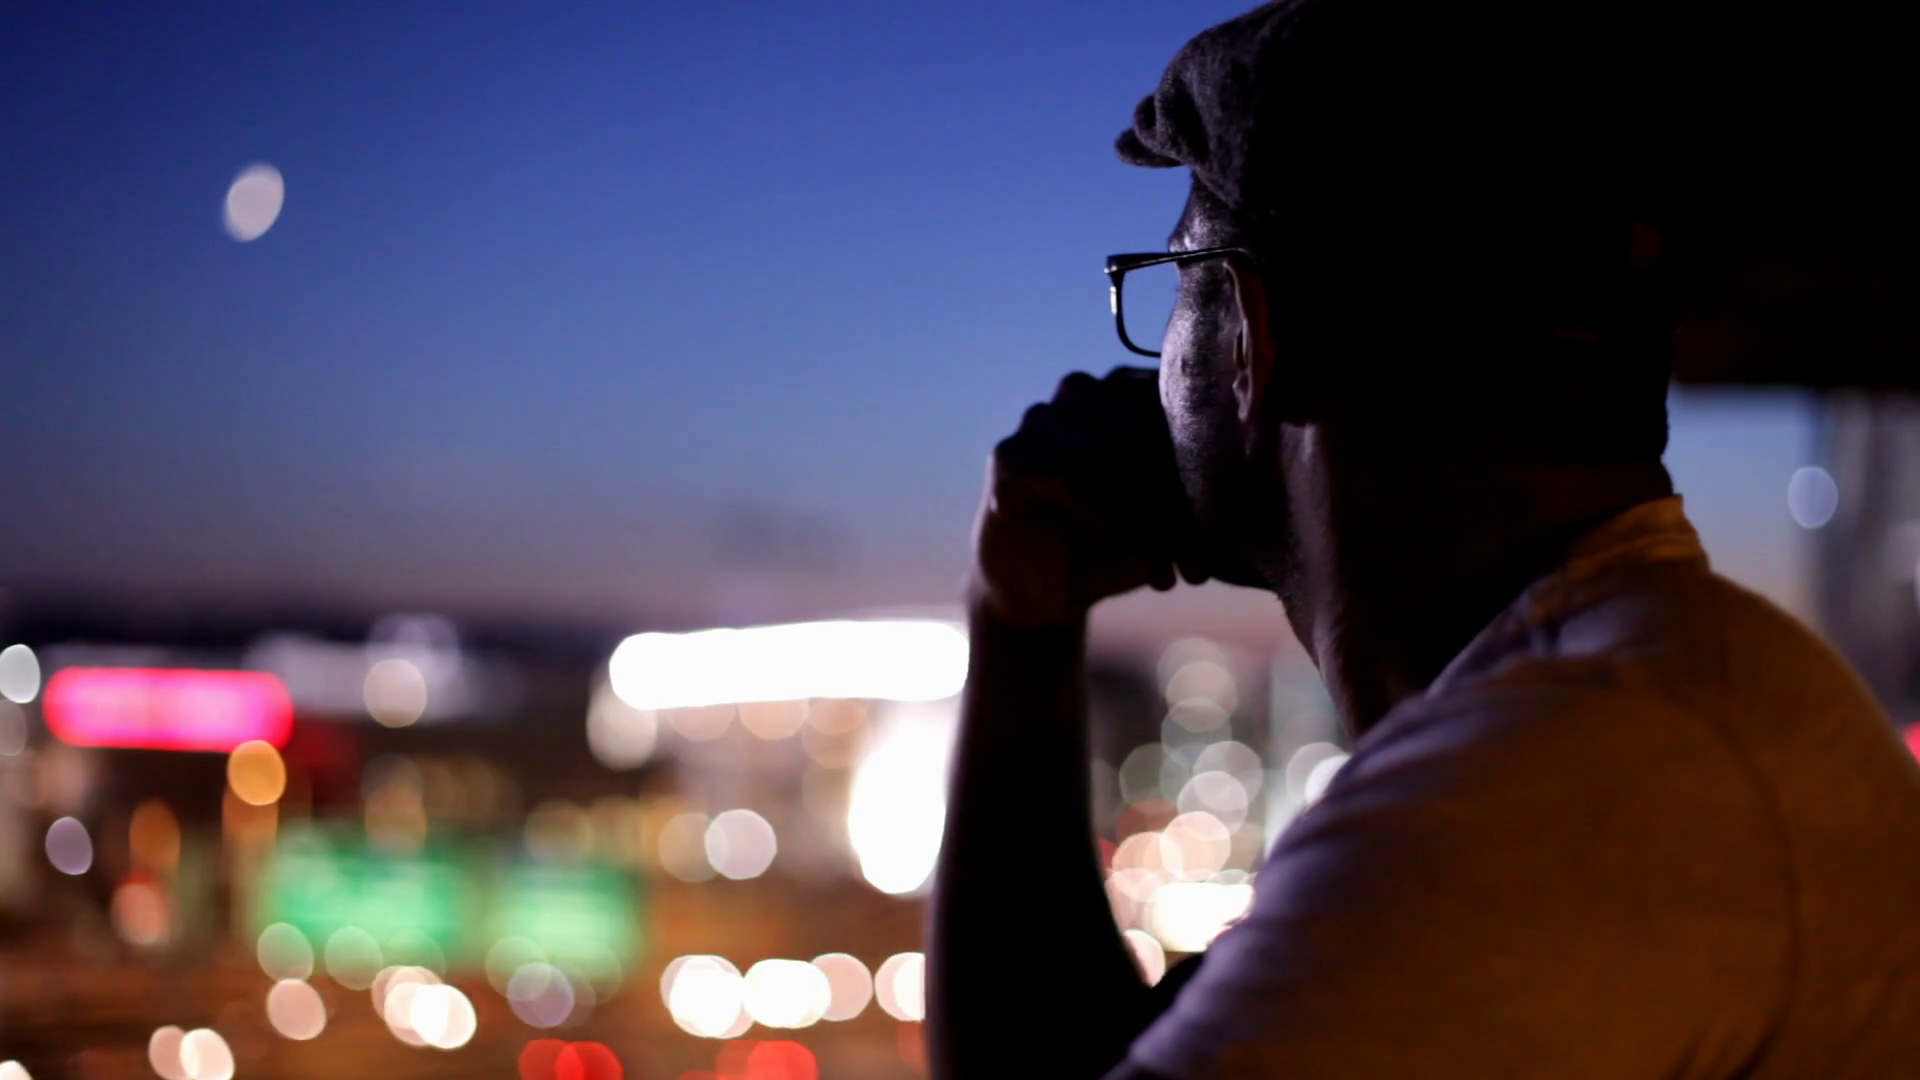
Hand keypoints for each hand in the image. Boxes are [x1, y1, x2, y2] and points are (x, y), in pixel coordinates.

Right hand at [971, 367, 1213, 626]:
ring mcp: (1043, 417)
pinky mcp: (1011, 455)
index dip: (1213, 469)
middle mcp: (1085, 391)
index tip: (1236, 530)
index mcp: (1129, 390)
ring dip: (1150, 525)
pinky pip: (1074, 479)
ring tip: (1170, 578)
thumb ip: (1210, 489)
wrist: (1045, 593)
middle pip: (1151, 435)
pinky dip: (1110, 526)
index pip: (1183, 408)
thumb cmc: (1116, 547)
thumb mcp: (1171, 516)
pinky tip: (1130, 564)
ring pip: (1118, 457)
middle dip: (1181, 508)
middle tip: (1201, 569)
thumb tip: (1287, 478)